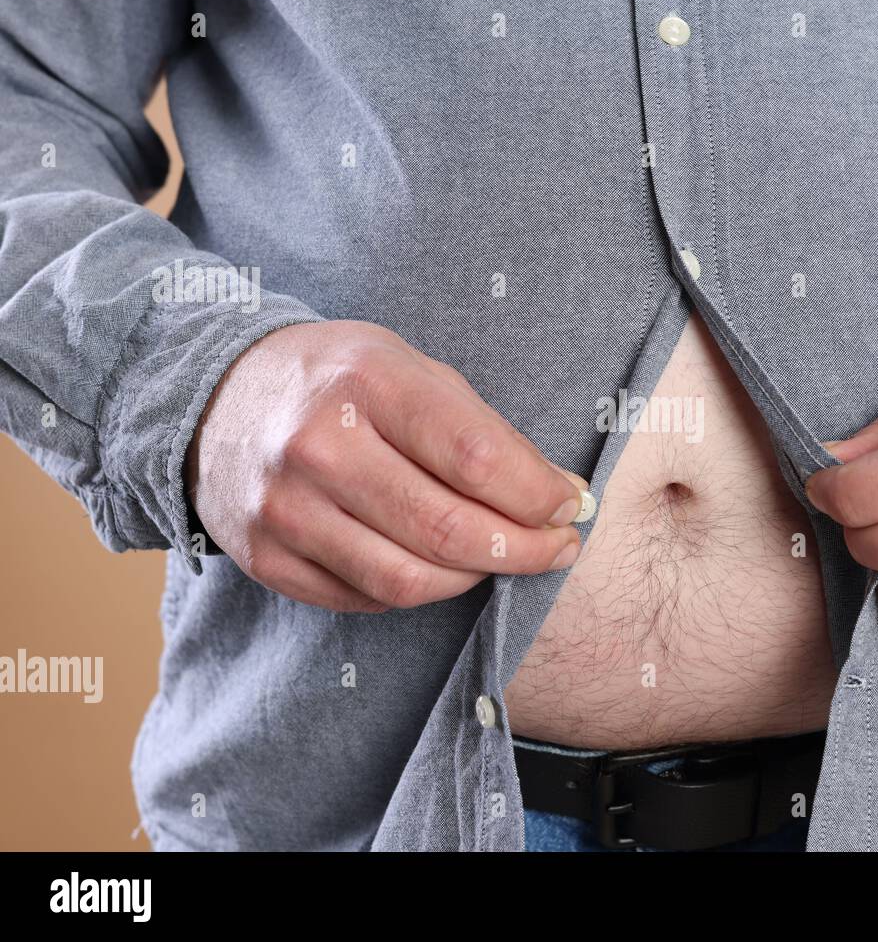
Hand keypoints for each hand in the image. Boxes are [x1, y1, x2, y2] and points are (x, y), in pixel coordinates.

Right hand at [185, 320, 589, 612]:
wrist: (218, 395)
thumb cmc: (339, 379)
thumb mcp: (413, 369)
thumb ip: (484, 431)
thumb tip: (560, 496)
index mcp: (368, 381)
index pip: (477, 459)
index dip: (538, 495)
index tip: (569, 506)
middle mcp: (319, 446)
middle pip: (448, 529)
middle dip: (522, 550)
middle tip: (556, 548)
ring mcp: (285, 508)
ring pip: (409, 579)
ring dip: (474, 578)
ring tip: (498, 557)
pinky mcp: (265, 558)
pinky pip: (365, 599)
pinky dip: (416, 589)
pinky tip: (435, 565)